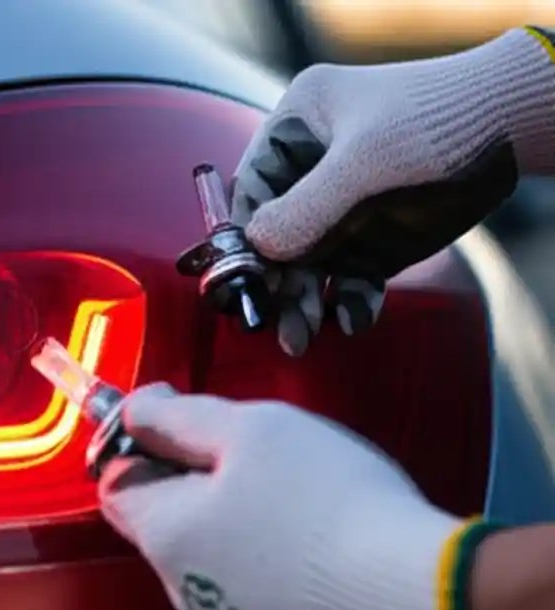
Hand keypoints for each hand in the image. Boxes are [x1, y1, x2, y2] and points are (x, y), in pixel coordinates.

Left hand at [100, 384, 467, 609]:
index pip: (115, 485)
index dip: (139, 445)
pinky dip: (276, 558)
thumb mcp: (247, 429)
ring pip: (215, 556)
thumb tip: (133, 412)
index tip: (183, 418)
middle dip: (196, 480)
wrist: (414, 598)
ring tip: (297, 491)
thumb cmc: (322, 499)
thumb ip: (179, 418)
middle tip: (255, 451)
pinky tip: (323, 538)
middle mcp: (183, 588)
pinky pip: (260, 588)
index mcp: (163, 534)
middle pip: (167, 520)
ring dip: (238, 519)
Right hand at [231, 28, 553, 354]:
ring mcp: (343, 208)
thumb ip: (305, 208)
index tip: (242, 281)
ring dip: (304, 303)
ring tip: (301, 340)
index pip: (252, 190)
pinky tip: (354, 320)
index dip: (243, 237)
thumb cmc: (434, 124)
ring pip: (309, 264)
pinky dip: (349, 301)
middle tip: (271, 325)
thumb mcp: (363, 162)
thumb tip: (256, 248)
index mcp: (297, 129)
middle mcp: (311, 170)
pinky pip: (350, 277)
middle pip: (275, 236)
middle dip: (274, 282)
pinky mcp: (375, 238)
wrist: (511, 127)